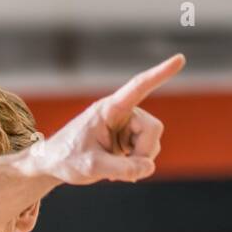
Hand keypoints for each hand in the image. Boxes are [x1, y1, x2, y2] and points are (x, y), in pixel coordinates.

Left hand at [24, 53, 183, 185]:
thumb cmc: (65, 158)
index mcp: (109, 109)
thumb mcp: (91, 167)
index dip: (160, 74)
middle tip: (124, 172)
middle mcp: (121, 113)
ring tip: (114, 170)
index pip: (138, 88)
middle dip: (143, 153)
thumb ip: (121, 168)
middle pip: (153, 129)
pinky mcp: (127, 139)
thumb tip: (148, 168)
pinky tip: (116, 171)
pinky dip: (135, 165)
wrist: (51, 164)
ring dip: (138, 161)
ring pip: (152, 143)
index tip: (180, 59)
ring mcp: (126, 126)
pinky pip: (145, 153)